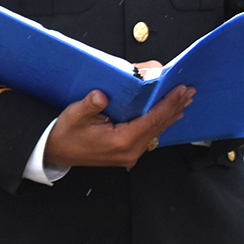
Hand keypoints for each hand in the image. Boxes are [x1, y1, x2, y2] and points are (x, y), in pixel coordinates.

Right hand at [43, 86, 194, 169]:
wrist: (53, 152)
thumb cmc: (64, 134)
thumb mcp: (73, 116)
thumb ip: (89, 105)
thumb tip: (101, 95)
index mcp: (121, 142)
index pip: (152, 119)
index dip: (168, 103)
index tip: (180, 90)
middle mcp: (130, 151)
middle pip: (159, 125)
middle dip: (175, 106)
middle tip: (189, 91)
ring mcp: (130, 154)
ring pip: (157, 130)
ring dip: (171, 113)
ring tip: (185, 99)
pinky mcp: (128, 152)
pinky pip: (150, 135)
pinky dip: (161, 122)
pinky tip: (171, 114)